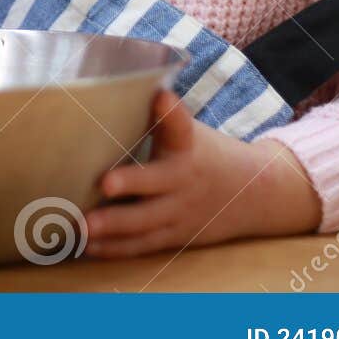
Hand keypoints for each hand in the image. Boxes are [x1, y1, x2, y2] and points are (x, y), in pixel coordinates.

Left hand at [83, 90, 322, 257]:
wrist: (254, 193)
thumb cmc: (204, 153)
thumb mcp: (189, 132)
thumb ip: (159, 120)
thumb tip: (111, 90)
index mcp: (187, 145)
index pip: (181, 125)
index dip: (171, 112)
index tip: (161, 97)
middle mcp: (185, 178)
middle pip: (159, 182)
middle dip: (131, 184)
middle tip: (103, 183)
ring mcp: (181, 211)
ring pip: (147, 221)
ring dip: (114, 226)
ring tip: (83, 226)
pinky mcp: (176, 235)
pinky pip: (145, 244)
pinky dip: (117, 248)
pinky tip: (89, 246)